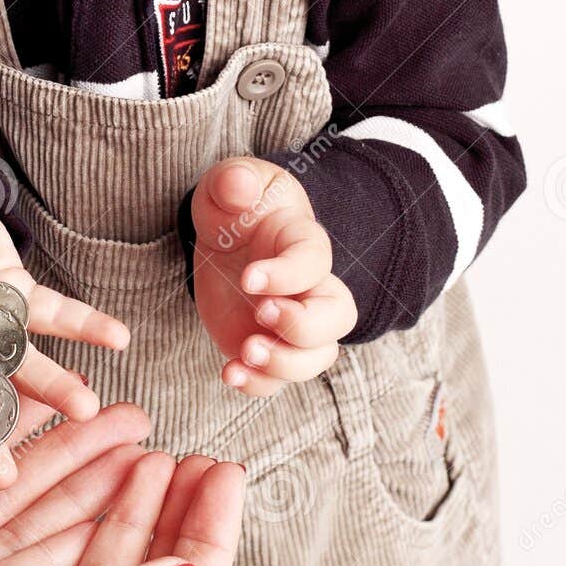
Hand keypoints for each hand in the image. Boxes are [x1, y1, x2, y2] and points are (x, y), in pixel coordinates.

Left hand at [190, 157, 356, 396]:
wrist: (228, 234)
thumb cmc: (237, 205)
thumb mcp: (230, 183)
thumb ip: (233, 181)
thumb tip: (238, 186)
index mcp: (303, 242)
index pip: (315, 261)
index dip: (288, 274)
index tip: (249, 278)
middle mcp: (309, 287)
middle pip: (338, 316)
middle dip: (304, 326)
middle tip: (261, 316)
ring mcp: (292, 321)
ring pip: (317, 356)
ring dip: (285, 363)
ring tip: (244, 354)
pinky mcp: (269, 345)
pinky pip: (279, 379)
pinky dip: (259, 384)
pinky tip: (230, 373)